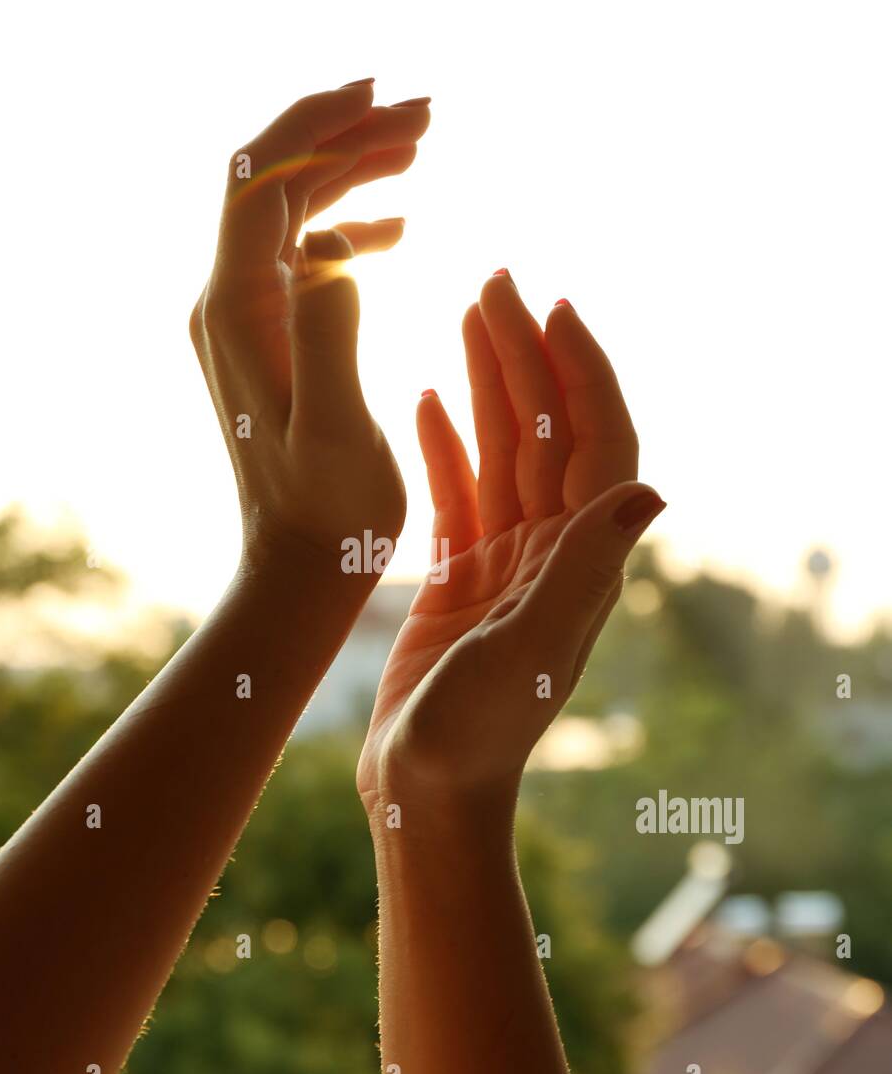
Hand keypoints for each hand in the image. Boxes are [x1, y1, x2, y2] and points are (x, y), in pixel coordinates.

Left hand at [189, 82, 430, 566]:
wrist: (297, 566)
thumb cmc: (327, 514)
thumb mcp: (335, 427)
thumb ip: (327, 325)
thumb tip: (333, 236)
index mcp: (238, 311)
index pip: (263, 182)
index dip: (318, 127)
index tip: (387, 96)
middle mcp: (227, 303)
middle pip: (274, 182)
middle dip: (343, 134)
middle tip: (425, 113)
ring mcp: (244, 318)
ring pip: (291, 211)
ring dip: (351, 170)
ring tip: (421, 146)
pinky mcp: (269, 337)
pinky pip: (303, 254)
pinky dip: (350, 222)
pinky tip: (401, 226)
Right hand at [357, 273, 663, 818]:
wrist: (427, 794)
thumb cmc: (475, 736)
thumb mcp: (530, 651)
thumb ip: (582, 570)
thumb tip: (648, 489)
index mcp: (576, 561)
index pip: (597, 445)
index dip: (585, 373)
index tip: (555, 306)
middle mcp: (549, 551)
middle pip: (546, 432)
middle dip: (525, 353)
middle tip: (495, 280)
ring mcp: (503, 562)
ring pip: (501, 451)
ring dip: (486, 383)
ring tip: (465, 314)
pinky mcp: (459, 579)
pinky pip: (456, 493)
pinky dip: (444, 444)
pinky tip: (424, 400)